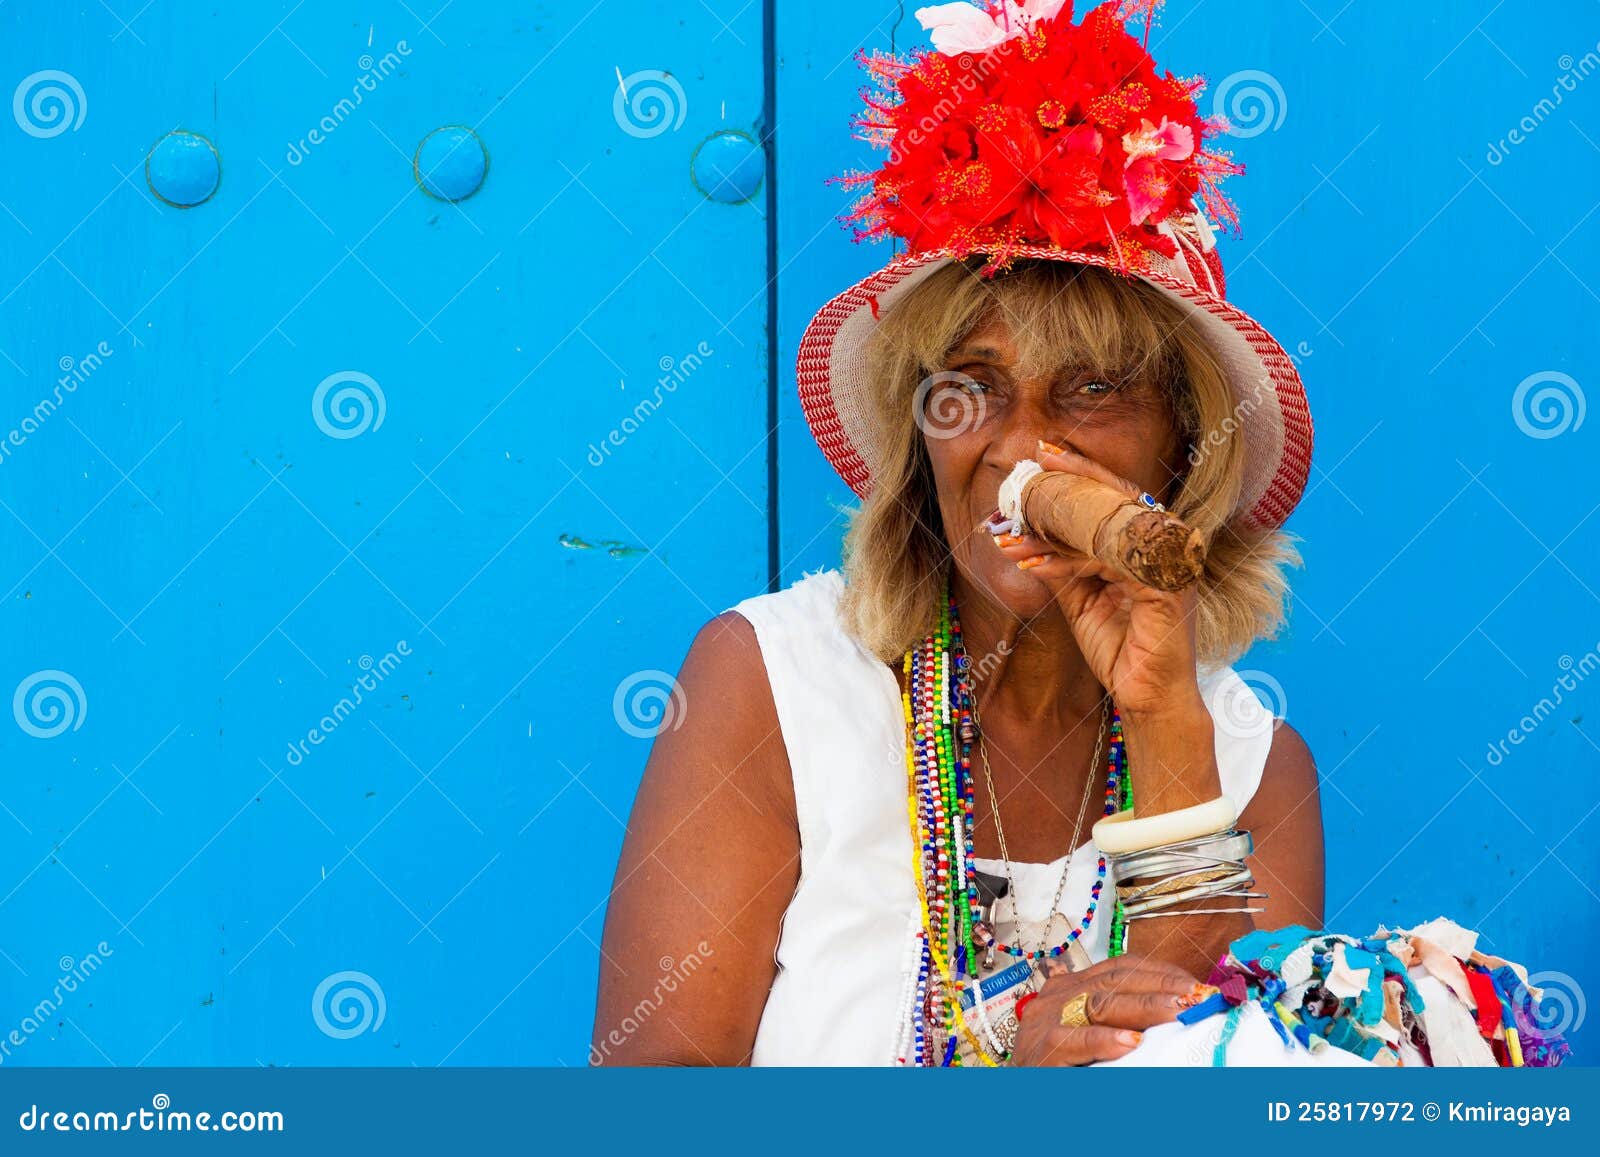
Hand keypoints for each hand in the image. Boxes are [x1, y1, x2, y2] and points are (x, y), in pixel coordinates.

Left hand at [990, 442, 1203, 719]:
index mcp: (1149, 541)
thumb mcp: (1081, 598)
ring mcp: (1170, 562)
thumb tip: (1028, 537)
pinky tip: (1034, 566)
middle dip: (1071, 477)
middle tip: (1030, 464)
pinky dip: (1067, 563)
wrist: (1148, 699)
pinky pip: (1107, 562)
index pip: (1115, 493)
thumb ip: (1064, 564)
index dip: (1082, 470)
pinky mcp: (1166, 586)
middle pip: (1117, 494)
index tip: (1044, 453)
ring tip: (1010, 537)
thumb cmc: (1123, 649)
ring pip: (1105, 529)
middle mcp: (1167, 543)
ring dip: (1052, 532)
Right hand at [1008, 954, 1207, 1066]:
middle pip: (1114, 982)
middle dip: (1159, 986)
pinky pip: (1076, 1041)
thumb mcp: (1087, 1032)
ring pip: (1100, 1005)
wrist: (1017, 1093)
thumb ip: (1117, 1018)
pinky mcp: (1043, 1051)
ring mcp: (1047, 1022)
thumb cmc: (1059, 1066)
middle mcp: (1057, 998)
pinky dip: (1105, 1040)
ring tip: (1177, 1011)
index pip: (1119, 967)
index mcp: (1070, 988)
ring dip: (1145, 1007)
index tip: (1192, 984)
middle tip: (1195, 997)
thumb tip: (1172, 1008)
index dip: (1157, 972)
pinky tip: (1131, 1042)